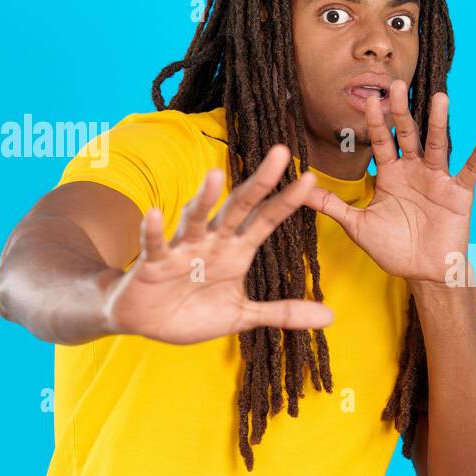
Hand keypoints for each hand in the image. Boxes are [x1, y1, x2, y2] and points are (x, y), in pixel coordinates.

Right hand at [103, 145, 333, 343]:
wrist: (145, 323)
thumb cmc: (194, 311)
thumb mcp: (243, 315)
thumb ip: (283, 312)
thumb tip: (330, 317)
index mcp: (236, 251)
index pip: (266, 220)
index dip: (288, 201)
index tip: (312, 178)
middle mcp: (212, 243)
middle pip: (240, 207)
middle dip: (260, 182)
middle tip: (282, 153)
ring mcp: (181, 250)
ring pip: (195, 219)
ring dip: (204, 199)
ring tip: (214, 175)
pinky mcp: (152, 264)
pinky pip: (154, 245)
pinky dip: (154, 231)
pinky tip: (155, 214)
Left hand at [301, 79, 475, 283]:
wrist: (423, 272)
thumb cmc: (392, 248)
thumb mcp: (357, 225)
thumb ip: (332, 205)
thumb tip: (300, 188)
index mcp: (391, 175)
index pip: (380, 142)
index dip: (374, 122)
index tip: (367, 99)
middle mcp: (414, 170)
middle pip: (407, 135)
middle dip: (401, 111)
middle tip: (396, 85)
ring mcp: (438, 179)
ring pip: (438, 144)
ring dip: (438, 122)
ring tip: (439, 97)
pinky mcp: (459, 193)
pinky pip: (471, 169)